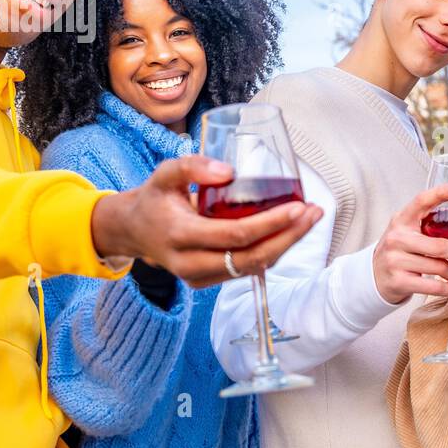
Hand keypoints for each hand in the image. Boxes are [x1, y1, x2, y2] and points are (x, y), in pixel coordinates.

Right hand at [90, 155, 322, 289]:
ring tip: (309, 219)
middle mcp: (190, 264)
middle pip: (251, 258)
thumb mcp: (165, 174)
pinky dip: (271, 250)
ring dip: (285, 245)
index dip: (269, 224)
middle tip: (314, 213)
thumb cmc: (154, 199)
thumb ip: (193, 167)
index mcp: (180, 236)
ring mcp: (200, 277)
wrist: (133, 231)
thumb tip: (230, 171)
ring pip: (253, 267)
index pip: (235, 235)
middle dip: (288, 238)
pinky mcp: (208, 281)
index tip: (298, 207)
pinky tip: (289, 230)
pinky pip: (246, 269)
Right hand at [372, 184, 447, 303]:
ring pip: (438, 267)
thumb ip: (429, 227)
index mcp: (402, 219)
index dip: (441, 193)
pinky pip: (431, 285)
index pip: (421, 201)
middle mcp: (397, 237)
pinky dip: (445, 287)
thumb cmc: (400, 251)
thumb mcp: (408, 232)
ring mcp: (395, 260)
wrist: (372, 276)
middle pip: (440, 245)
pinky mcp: (398, 280)